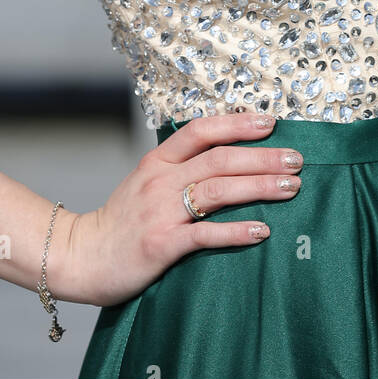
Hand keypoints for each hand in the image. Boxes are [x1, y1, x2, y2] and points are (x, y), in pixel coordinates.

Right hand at [55, 113, 301, 306]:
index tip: (270, 122)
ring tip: (291, 186)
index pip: (202, 130)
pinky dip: (237, 231)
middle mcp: (161, 180)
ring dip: (260, 186)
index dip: (237, 123)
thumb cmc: (120, 221)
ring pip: (219, 190)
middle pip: (220, 159)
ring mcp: (161, 212)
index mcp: (158, 160)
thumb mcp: (146, 181)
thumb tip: (228, 155)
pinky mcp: (162, 244)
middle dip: (263, 156)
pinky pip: (206, 235)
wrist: (81, 256)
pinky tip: (262, 230)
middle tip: (296, 159)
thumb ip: (180, 167)